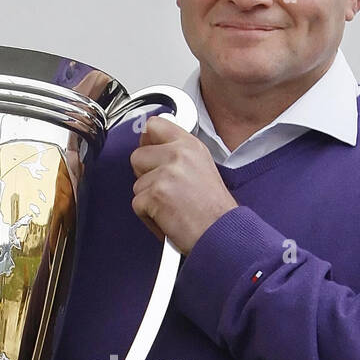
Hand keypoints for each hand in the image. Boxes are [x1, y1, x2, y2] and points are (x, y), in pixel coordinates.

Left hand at [128, 113, 237, 255]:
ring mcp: (166, 173)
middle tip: (166, 190)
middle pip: (137, 156)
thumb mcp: (202, 167)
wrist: (222, 233)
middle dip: (145, 175)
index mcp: (190, 145)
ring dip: (149, 199)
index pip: (154, 125)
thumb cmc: (214, 210)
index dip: (147, 142)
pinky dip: (149, 217)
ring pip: (136, 183)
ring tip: (171, 207)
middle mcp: (178, 155)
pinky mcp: (156, 194)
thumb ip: (177, 155)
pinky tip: (168, 218)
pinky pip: (137, 204)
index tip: (151, 154)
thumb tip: (152, 149)